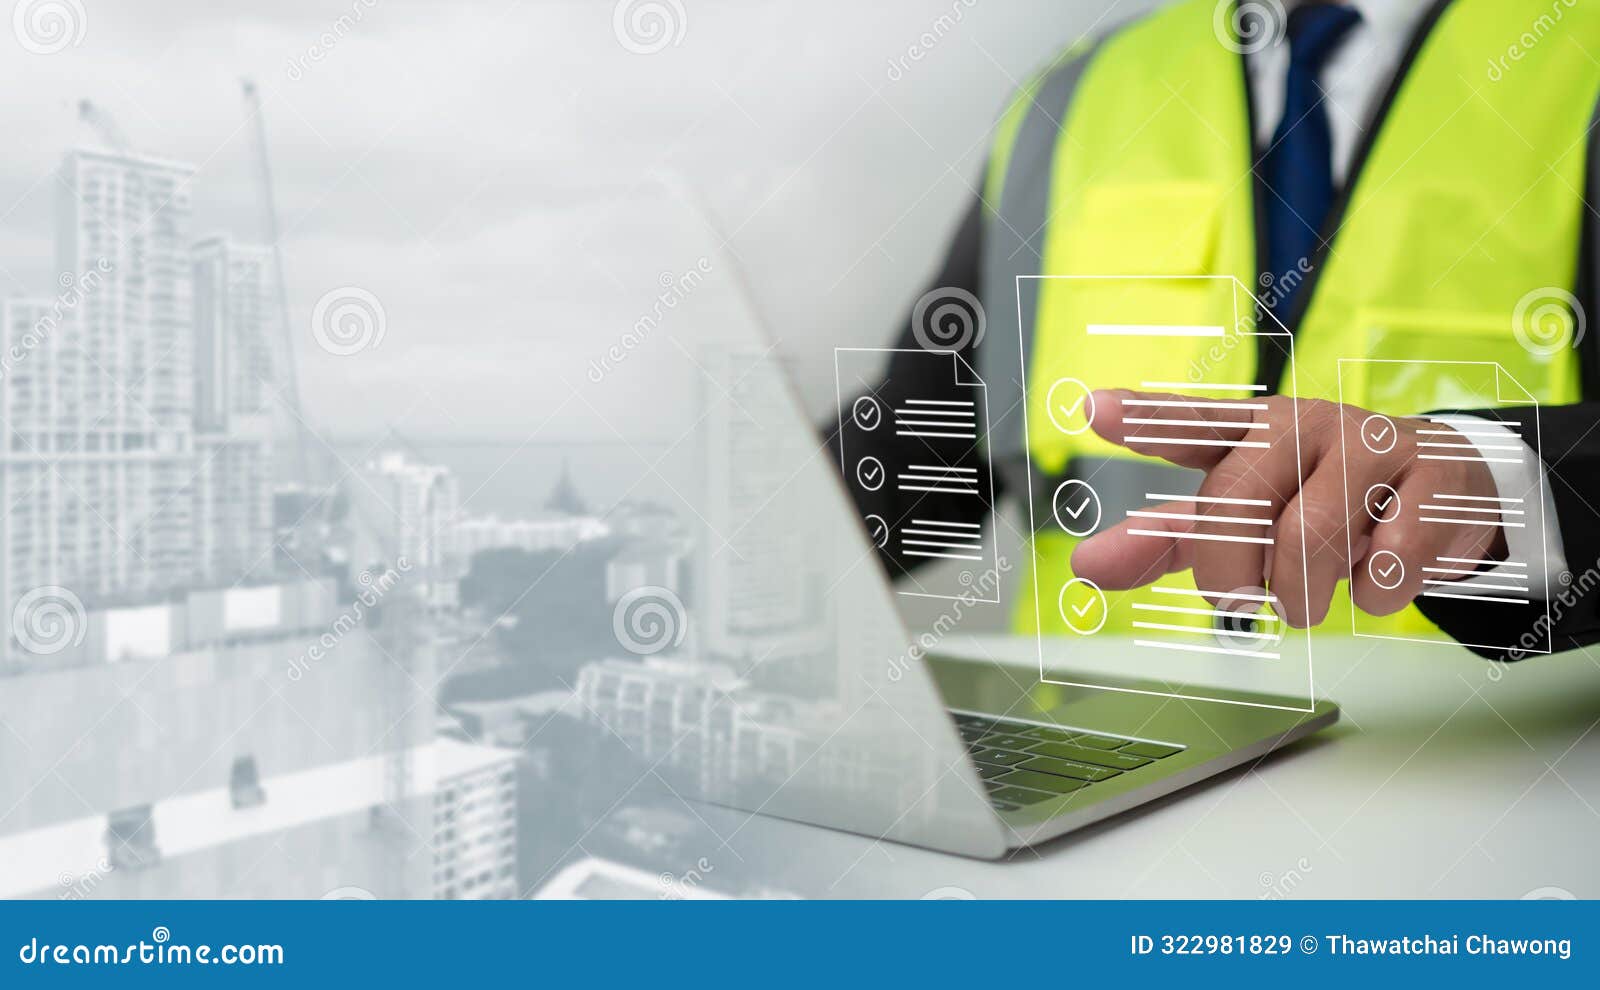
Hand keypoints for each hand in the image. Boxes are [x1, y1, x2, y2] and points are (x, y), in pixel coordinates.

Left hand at [1070, 390, 1506, 627]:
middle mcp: (1302, 424)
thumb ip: (1164, 541)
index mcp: (1247, 432)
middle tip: (1239, 602)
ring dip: (1304, 595)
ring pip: (1310, 536)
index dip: (1144, 418)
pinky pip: (1390, 557)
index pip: (1190, 423)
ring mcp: (1370, 441)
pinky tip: (1380, 577)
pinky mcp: (1433, 472)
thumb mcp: (1242, 521)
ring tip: (1310, 597)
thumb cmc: (1320, 502)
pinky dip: (1375, 592)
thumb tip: (1084, 566)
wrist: (1448, 491)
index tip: (1093, 408)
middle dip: (1229, 572)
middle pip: (1235, 499)